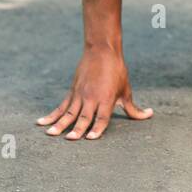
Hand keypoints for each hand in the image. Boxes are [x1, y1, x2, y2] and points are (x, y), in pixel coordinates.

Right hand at [37, 46, 152, 139]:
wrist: (102, 51)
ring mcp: (80, 95)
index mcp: (106, 99)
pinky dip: (51, 115)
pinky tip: (41, 122)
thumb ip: (133, 108)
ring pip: (69, 113)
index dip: (97, 129)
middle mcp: (92, 98)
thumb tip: (149, 115)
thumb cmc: (117, 72)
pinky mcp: (72, 92)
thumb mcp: (126, 90)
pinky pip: (61, 106)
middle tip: (70, 139)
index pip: (102, 118)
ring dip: (60, 124)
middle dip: (77, 129)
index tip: (90, 138)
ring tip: (51, 134)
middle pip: (83, 117)